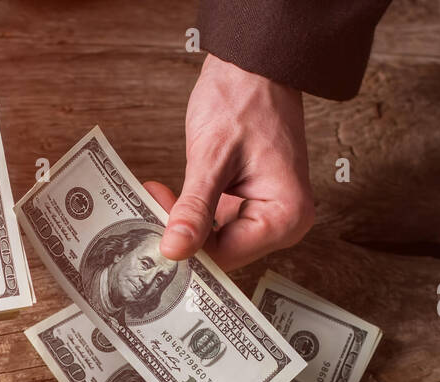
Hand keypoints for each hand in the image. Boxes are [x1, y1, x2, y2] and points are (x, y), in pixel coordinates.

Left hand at [147, 54, 314, 271]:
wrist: (255, 66)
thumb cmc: (244, 99)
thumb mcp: (212, 157)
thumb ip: (194, 208)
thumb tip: (174, 250)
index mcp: (286, 217)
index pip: (225, 256)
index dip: (186, 242)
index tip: (156, 210)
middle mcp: (284, 225)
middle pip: (221, 253)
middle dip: (184, 233)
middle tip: (153, 201)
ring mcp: (267, 217)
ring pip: (214, 243)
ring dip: (184, 224)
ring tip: (160, 195)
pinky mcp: (249, 208)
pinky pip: (216, 226)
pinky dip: (192, 215)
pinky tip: (173, 196)